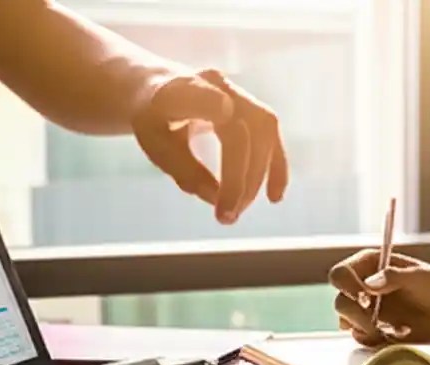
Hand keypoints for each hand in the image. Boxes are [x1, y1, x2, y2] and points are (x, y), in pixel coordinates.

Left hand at [132, 69, 287, 223]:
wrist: (161, 91)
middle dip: (239, 178)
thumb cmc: (154, 120)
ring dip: (259, 176)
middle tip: (227, 217)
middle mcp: (216, 82)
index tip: (223, 117)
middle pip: (242, 128)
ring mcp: (239, 93)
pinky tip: (274, 197)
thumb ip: (184, 170)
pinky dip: (276, 167)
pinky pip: (272, 136)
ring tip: (242, 209)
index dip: (214, 105)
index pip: (204, 96)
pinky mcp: (253, 109)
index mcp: (181, 88)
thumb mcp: (155, 145)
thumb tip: (218, 199)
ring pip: (264, 132)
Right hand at [328, 250, 429, 346]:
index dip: (347, 285)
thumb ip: (394, 277)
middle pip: (340, 302)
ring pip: (346, 323)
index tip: (365, 296)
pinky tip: (397, 333)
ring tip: (393, 327)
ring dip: (366, 328)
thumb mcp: (420, 276)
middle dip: (357, 314)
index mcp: (369, 265)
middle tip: (377, 319)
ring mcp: (367, 310)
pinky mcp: (374, 330)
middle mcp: (363, 287)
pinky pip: (360, 338)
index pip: (340, 274)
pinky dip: (375, 339)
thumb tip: (370, 284)